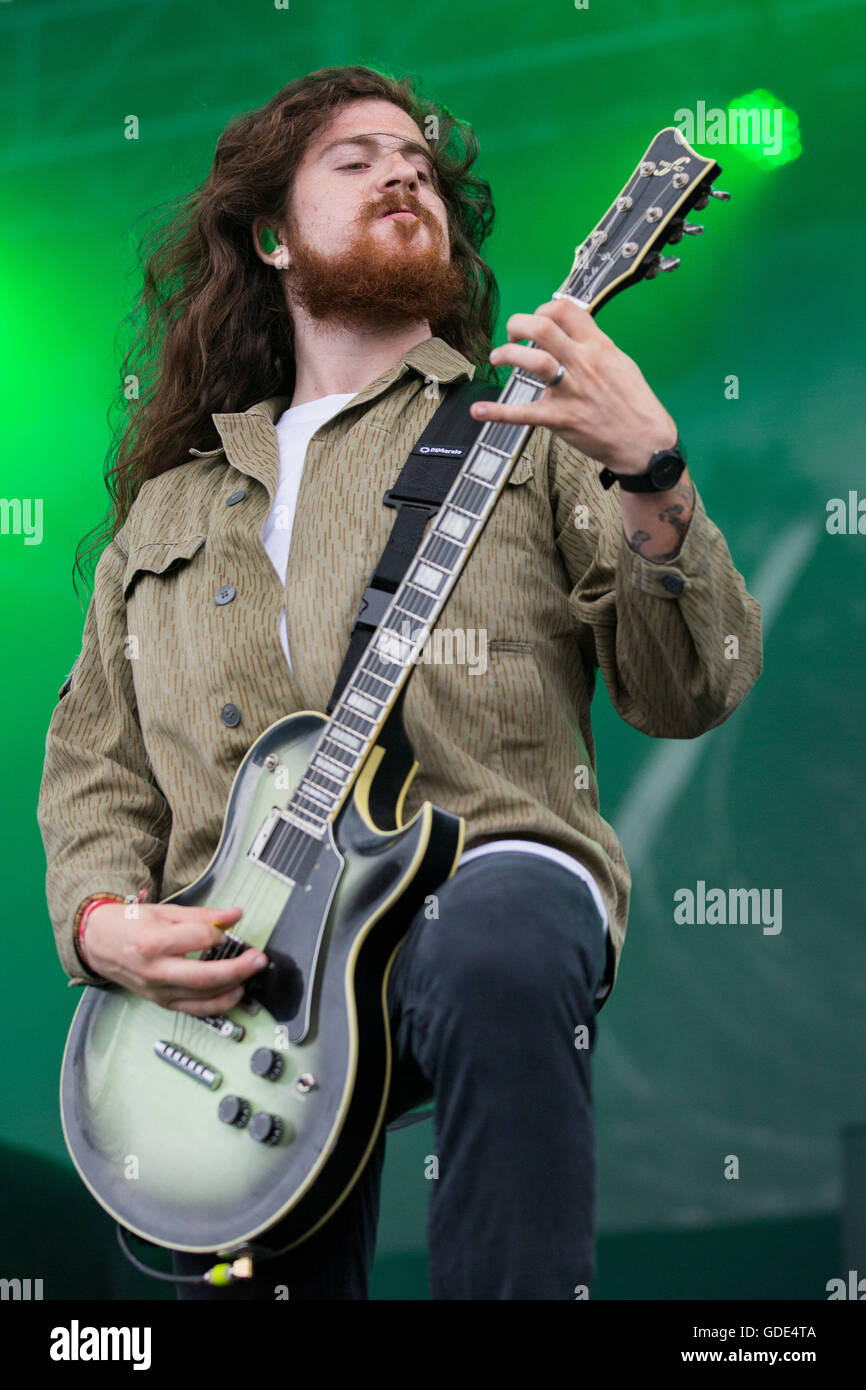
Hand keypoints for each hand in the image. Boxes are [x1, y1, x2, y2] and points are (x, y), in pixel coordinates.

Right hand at [82, 901, 268, 1015]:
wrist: (100, 944)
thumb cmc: (129, 925)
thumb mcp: (165, 912)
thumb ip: (202, 915)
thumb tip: (234, 915)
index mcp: (152, 942)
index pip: (198, 939)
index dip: (218, 933)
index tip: (228, 928)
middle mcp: (154, 971)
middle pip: (203, 976)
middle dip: (237, 969)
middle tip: (258, 960)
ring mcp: (157, 991)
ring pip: (202, 996)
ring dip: (233, 987)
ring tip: (251, 975)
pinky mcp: (161, 1002)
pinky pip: (194, 1009)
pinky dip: (218, 1004)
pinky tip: (235, 993)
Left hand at [470, 298, 677, 473]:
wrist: (645, 441)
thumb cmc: (633, 404)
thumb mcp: (620, 363)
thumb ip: (594, 346)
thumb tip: (574, 332)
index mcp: (598, 346)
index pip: (565, 310)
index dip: (543, 308)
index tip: (536, 320)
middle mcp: (583, 363)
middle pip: (543, 327)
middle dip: (518, 324)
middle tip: (511, 334)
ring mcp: (571, 390)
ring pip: (533, 360)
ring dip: (507, 354)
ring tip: (497, 357)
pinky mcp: (562, 418)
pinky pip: (525, 413)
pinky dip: (498, 412)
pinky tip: (479, 411)